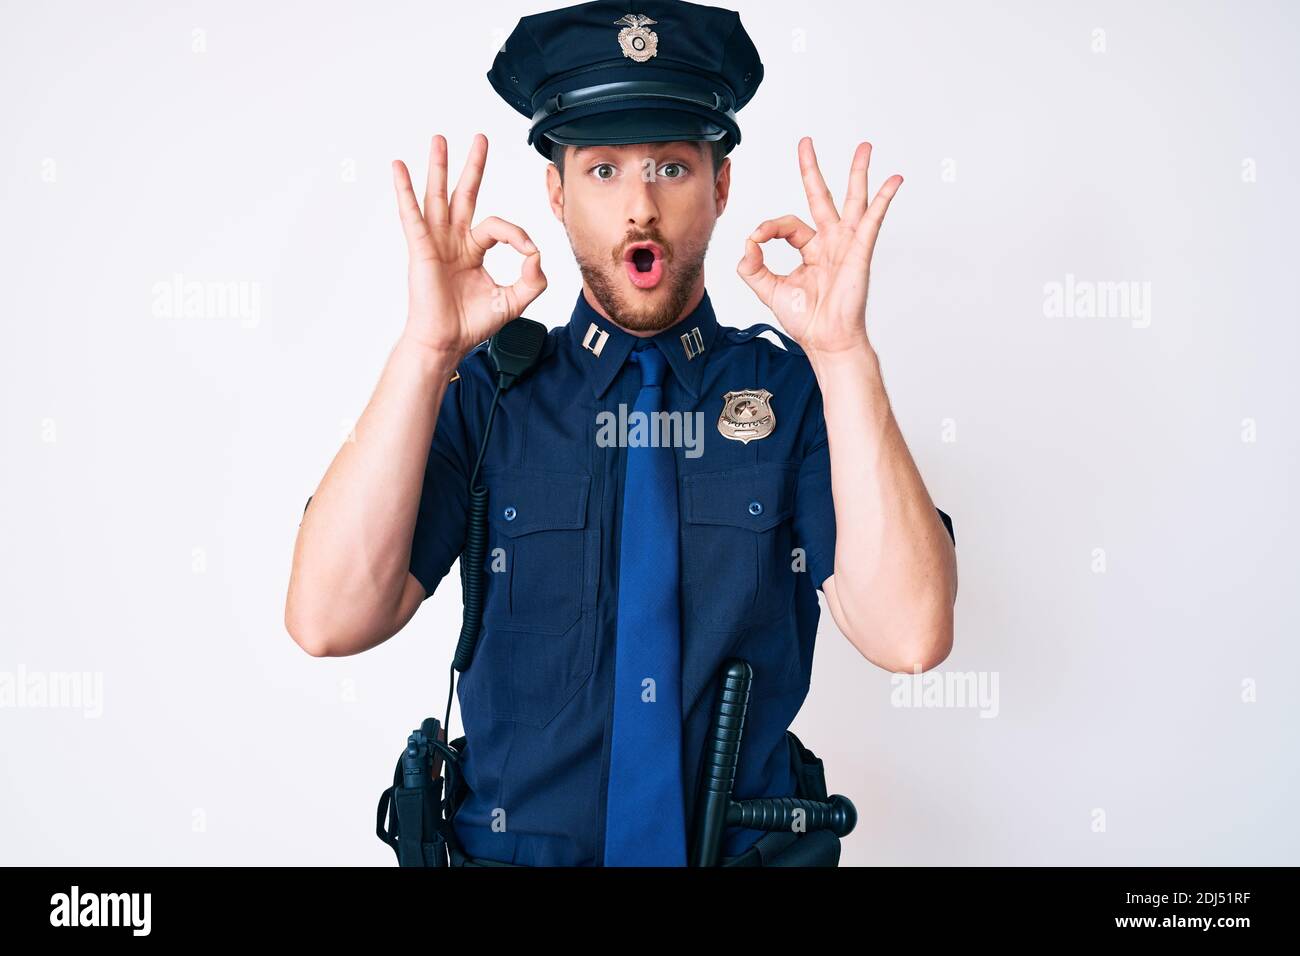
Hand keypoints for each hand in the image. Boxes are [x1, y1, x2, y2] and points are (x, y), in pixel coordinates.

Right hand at [392, 133, 546, 358]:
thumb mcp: (514, 300)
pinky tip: (399, 167)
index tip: (529, 255)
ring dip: (439, 167)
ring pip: (438, 196)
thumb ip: (533, 279)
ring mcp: (436, 242)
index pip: (500, 227)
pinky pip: (412, 214)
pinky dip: (404, 190)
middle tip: (480, 138)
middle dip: (473, 166)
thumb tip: (537, 255)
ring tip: (439, 139)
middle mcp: (454, 241)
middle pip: (465, 194)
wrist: (446, 342)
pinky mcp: (420, 248)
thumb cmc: (472, 324)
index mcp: (474, 250)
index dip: (518, 237)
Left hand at [737, 137, 900, 357]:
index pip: (787, 224)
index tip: (756, 240)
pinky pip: (873, 219)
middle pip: (821, 196)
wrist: (826, 340)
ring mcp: (846, 244)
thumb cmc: (806, 320)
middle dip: (813, 169)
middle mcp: (829, 242)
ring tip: (864, 147)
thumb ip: (753, 267)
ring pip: (852, 200)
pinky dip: (884, 198)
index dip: (768, 228)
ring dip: (858, 172)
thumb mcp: (769, 290)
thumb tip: (747, 243)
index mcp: (810, 249)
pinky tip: (894, 180)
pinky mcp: (860, 251)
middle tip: (806, 143)